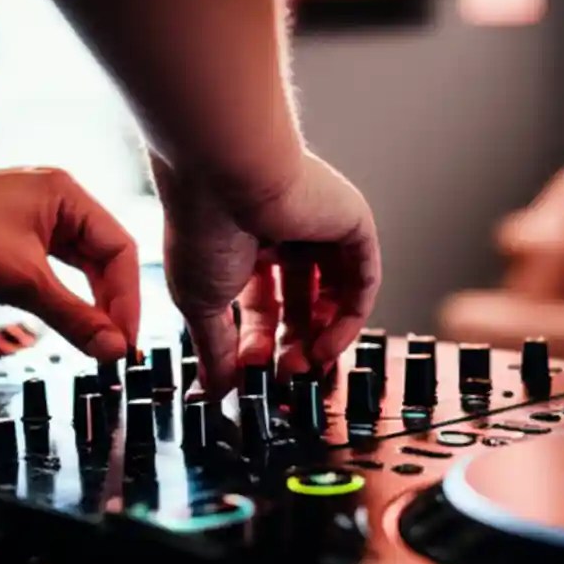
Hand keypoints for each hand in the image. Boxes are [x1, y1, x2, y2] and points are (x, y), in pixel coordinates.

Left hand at [0, 167, 139, 361]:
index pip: (120, 249)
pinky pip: (54, 268)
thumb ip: (74, 317)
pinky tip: (65, 318)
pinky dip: (63, 295)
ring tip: (93, 339)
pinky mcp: (13, 235)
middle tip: (112, 346)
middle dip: (111, 304)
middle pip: (104, 258)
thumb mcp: (21, 281)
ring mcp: (34, 217)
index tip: (124, 340)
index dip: (128, 300)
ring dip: (89, 302)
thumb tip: (111, 347)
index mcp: (67, 194)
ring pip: (79, 266)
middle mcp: (56, 201)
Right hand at [153, 151, 380, 395]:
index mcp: (244, 241)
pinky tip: (326, 346)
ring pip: (334, 294)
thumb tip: (215, 389)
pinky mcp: (351, 222)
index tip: (251, 372)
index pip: (263, 303)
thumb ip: (214, 349)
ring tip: (305, 366)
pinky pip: (362, 280)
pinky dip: (348, 319)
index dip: (259, 342)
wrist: (223, 173)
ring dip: (321, 338)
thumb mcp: (201, 303)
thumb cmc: (202, 224)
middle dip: (291, 344)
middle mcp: (283, 231)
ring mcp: (320, 225)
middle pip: (301, 303)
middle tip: (284, 375)